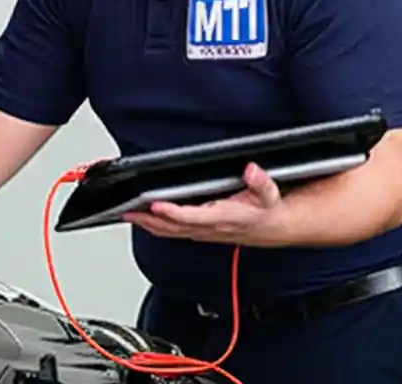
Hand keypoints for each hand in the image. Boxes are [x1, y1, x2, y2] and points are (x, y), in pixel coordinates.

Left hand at [123, 163, 292, 246]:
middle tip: (127, 211)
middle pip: (172, 228)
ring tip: (128, 214)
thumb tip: (251, 170)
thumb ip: (260, 182)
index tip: (155, 204)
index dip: (171, 212)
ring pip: (170, 232)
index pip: (191, 216)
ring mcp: (203, 232)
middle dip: (148, 221)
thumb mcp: (270, 194)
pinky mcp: (200, 231)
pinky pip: (174, 231)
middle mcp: (210, 228)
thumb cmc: (267, 211)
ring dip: (148, 224)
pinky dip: (157, 226)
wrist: (274, 228)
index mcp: (223, 218)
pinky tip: (146, 219)